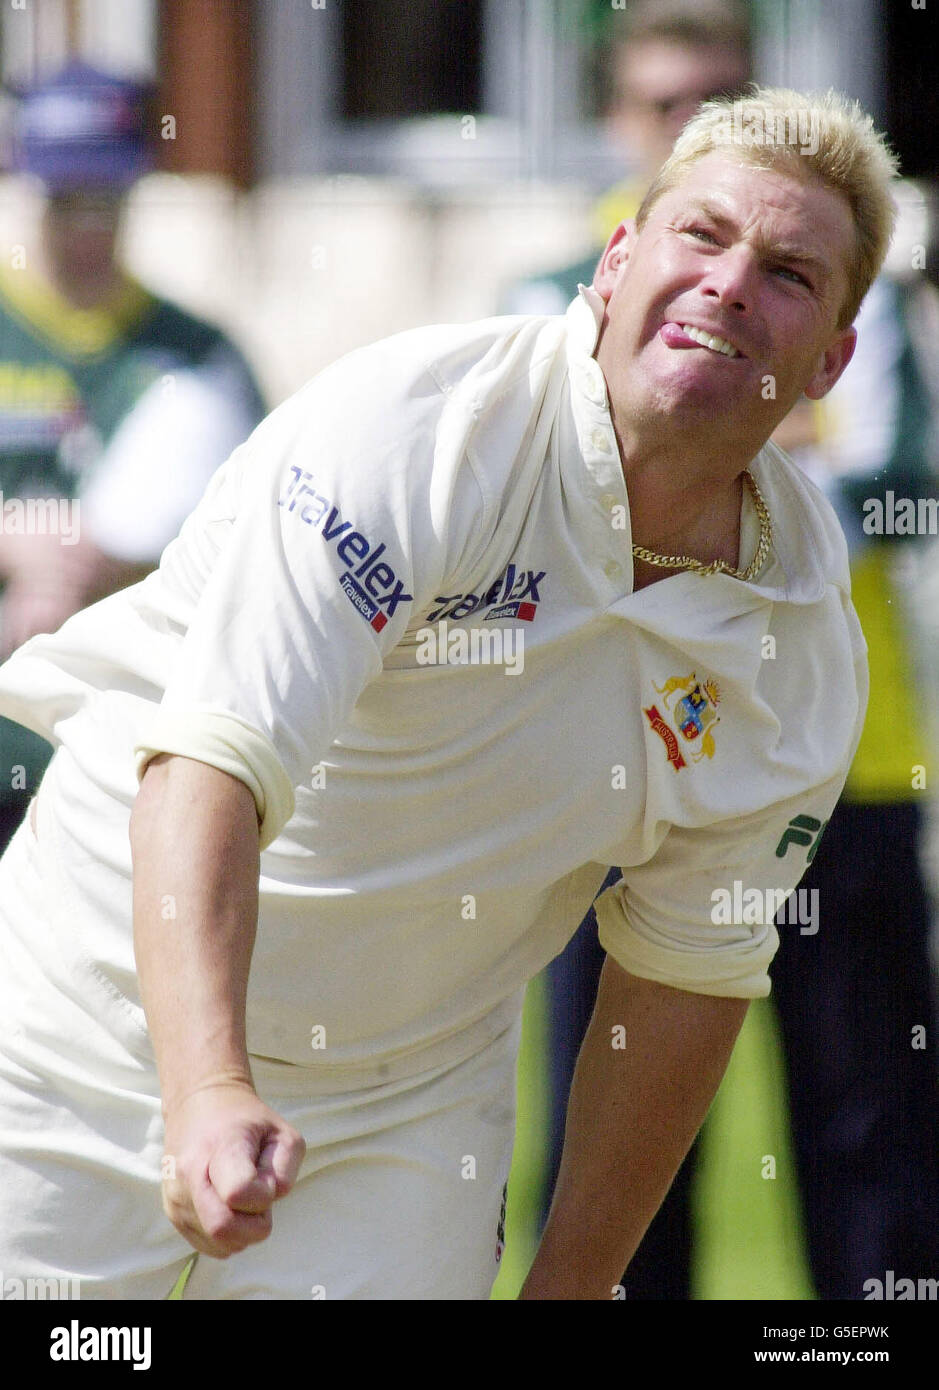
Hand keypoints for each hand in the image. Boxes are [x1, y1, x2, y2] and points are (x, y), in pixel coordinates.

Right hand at [161, 1082, 305, 1258]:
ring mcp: (177, 1195)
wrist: (198, 1104)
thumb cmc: (247, 1121)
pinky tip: (227, 1206)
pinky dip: (226, 1237)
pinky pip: (207, 1246)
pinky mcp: (171, 1212)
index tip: (265, 1177)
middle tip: (258, 1197)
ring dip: (240, 1231)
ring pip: (217, 1244)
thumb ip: (285, 1171)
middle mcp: (190, 1173)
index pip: (239, 1193)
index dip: (263, 1195)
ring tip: (239, 1196)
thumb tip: (266, 1202)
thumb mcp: (282, 1132)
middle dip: (253, 1225)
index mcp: (220, 1146)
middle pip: (223, 1229)